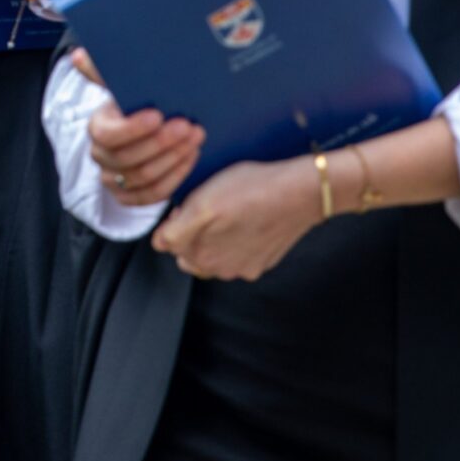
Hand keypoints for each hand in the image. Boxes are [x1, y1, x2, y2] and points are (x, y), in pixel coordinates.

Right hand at [76, 42, 203, 207]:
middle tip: (188, 127)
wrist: (147, 127)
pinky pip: (152, 195)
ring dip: (173, 158)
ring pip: (144, 178)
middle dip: (162, 143)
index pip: (108, 135)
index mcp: (97, 127)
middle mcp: (101, 157)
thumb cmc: (137, 103)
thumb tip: (77, 56)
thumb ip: (103, 69)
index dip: (133, 128)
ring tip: (196, 138)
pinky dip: (175, 177)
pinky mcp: (129, 197)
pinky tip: (191, 157)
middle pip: (129, 160)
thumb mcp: (122, 84)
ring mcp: (114, 181)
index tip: (159, 115)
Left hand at [151, 158, 322, 281]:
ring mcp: (242, 269)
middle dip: (192, 234)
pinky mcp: (262, 264)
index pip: (168, 244)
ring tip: (229, 214)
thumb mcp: (203, 202)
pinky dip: (239, 243)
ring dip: (214, 240)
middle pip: (190, 253)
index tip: (189, 204)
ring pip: (214, 257)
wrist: (299, 193)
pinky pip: (240, 256)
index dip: (175, 220)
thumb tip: (160, 244)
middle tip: (208, 207)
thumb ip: (175, 231)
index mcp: (200, 255)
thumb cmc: (251, 191)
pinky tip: (247, 223)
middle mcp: (219, 269)